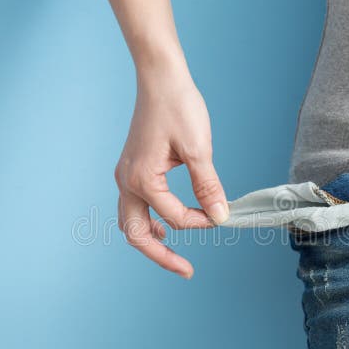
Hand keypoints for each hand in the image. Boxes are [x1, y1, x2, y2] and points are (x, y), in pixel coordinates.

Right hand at [114, 64, 228, 278]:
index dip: (201, 221)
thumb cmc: (178, 106)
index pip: (174, 217)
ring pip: (131, 222)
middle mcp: (127, 181)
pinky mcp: (131, 169)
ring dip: (151, 241)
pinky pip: (134, 206)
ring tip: (174, 254)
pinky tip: (166, 225)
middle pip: (136, 234)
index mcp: (142, 179)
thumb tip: (220, 216)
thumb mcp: (198, 149)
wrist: (160, 78)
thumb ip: (208, 186)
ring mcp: (125, 175)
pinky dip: (148, 220)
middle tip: (186, 270)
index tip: (223, 216)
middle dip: (161, 256)